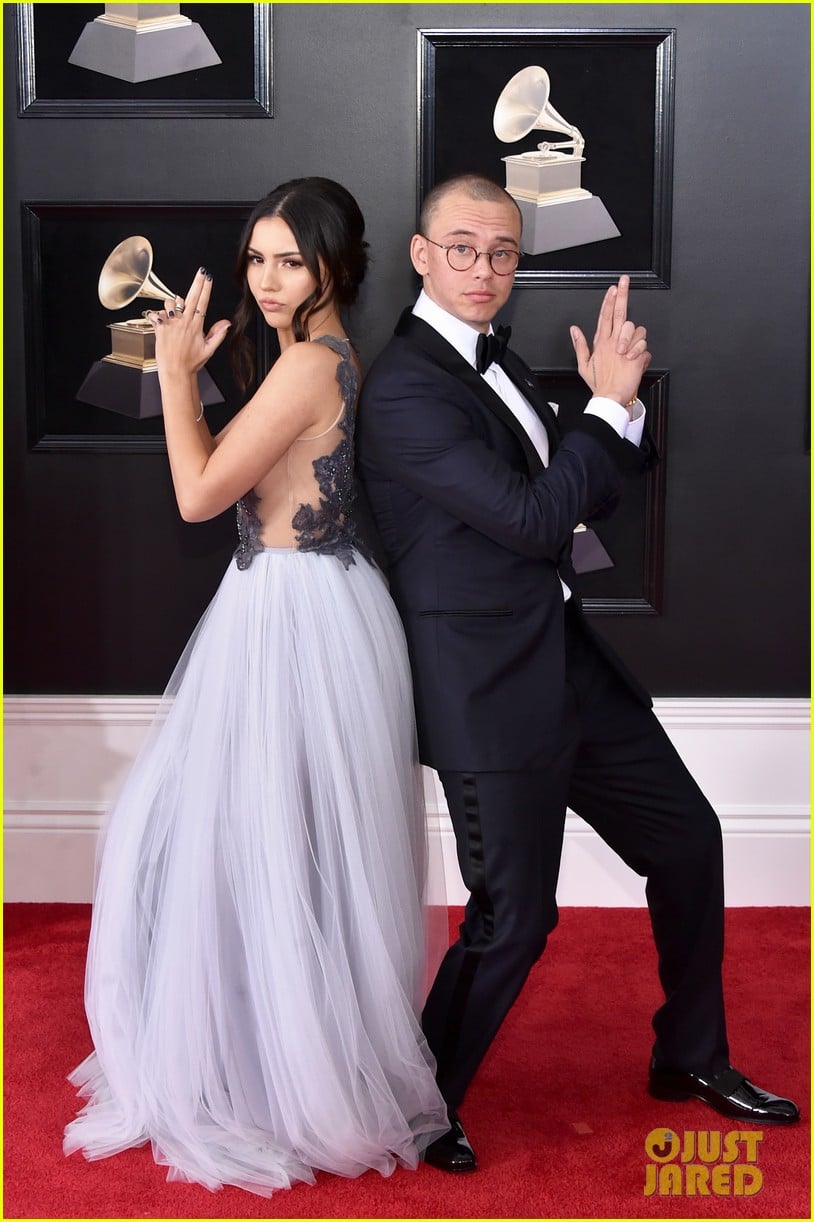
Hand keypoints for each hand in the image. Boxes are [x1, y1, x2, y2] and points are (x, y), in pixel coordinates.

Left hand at [147, 268, 230, 377]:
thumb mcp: (209, 350)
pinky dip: (160, 314)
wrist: (175, 371)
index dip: (206, 288)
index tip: (208, 278)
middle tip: (201, 273)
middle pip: (191, 297)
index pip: (202, 302)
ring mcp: (171, 324)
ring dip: (174, 303)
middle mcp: (183, 323)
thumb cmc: (191, 362)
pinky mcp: (160, 327)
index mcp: (196, 326)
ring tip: (176, 313)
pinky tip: (164, 322)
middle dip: (197, 282)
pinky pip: (158, 313)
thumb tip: (227, 323)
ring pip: (172, 302)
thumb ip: (218, 334)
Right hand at [570, 274, 650, 411]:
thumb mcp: (584, 365)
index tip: (613, 288)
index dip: (609, 300)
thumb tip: (574, 329)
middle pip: (618, 312)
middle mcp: (612, 342)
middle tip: (624, 281)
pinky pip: (645, 347)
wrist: (610, 398)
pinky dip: (643, 356)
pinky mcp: (635, 356)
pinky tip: (636, 363)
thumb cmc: (600, 384)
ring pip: (637, 330)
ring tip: (631, 353)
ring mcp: (625, 348)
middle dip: (622, 295)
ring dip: (637, 339)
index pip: (605, 316)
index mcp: (601, 343)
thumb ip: (580, 345)